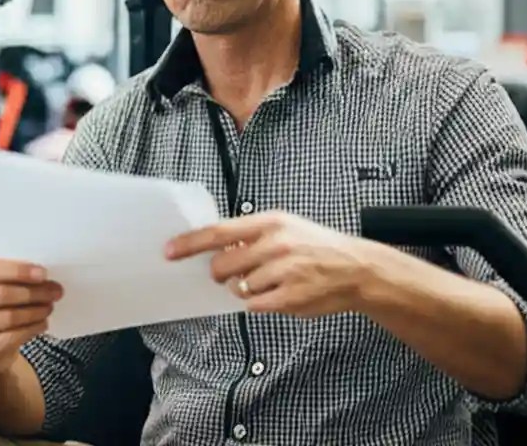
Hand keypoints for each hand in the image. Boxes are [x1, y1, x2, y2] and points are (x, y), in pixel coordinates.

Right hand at [0, 258, 63, 373]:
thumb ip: (16, 278)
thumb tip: (47, 279)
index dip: (18, 271)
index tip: (43, 274)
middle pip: (0, 294)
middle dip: (32, 292)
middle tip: (54, 292)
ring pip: (8, 317)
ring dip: (35, 311)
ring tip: (49, 307)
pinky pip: (11, 338)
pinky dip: (32, 329)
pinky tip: (42, 323)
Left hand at [165, 210, 374, 317]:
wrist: (356, 269)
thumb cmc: (317, 247)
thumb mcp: (286, 227)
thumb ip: (251, 234)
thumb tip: (215, 246)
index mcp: (269, 223)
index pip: (217, 232)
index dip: (189, 243)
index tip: (170, 251)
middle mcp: (274, 245)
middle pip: (223, 264)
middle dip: (221, 274)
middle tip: (231, 274)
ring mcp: (282, 272)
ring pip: (240, 287)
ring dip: (246, 288)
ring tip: (271, 280)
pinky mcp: (290, 297)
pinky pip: (255, 305)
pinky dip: (260, 302)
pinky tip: (278, 293)